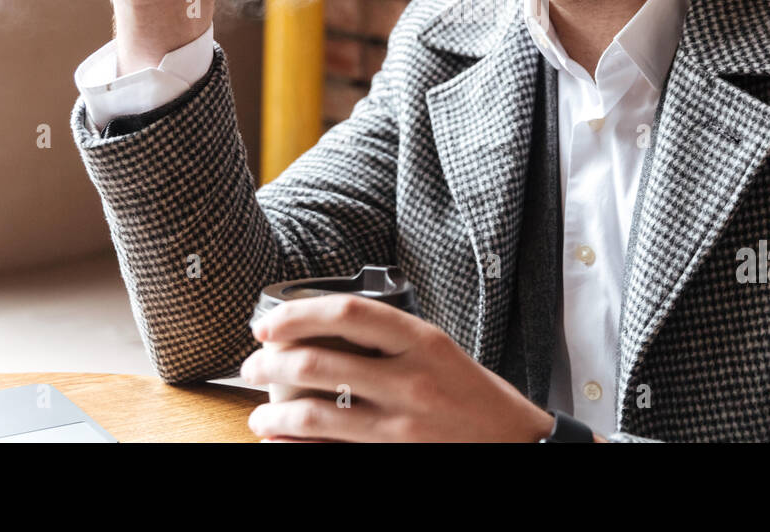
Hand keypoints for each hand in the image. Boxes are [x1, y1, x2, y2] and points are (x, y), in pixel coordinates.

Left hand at [240, 293, 556, 442]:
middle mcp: (410, 380)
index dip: (297, 314)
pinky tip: (282, 444)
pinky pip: (331, 451)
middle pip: (317, 364)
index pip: (347, 313)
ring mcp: (401, 425)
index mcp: (423, 341)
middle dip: (269, 365)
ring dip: (273, 415)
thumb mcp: (441, 352)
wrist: (517, 445)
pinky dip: (297, 448)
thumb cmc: (477, 397)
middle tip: (252, 366)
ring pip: (314, 416)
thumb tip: (325, 335)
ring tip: (260, 416)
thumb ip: (391, 341)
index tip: (268, 324)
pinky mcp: (395, 456)